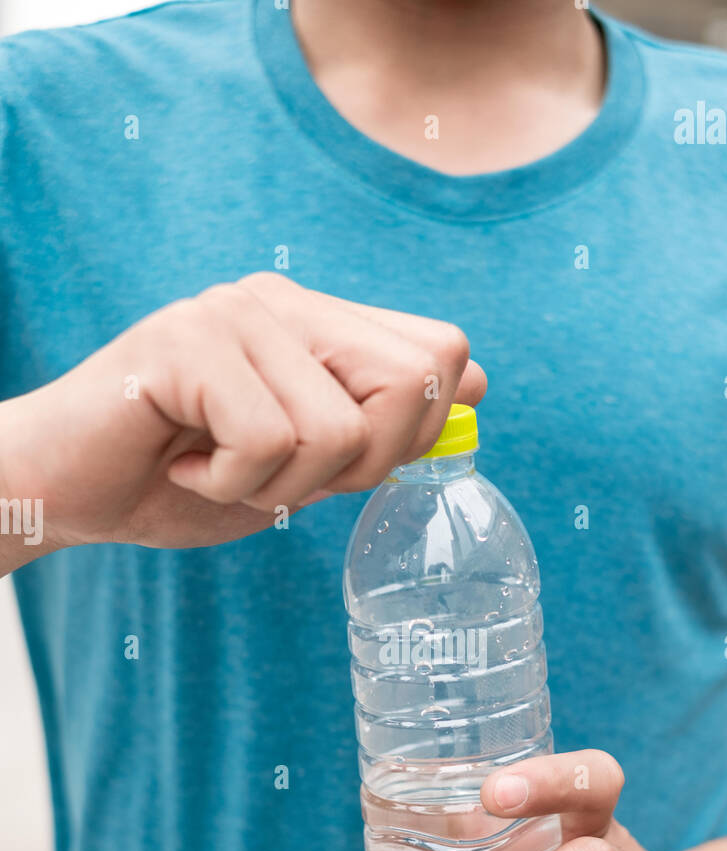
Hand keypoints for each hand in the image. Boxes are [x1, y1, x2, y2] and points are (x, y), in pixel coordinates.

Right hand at [0, 274, 484, 552]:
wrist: (70, 493)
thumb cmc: (180, 480)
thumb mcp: (303, 466)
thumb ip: (376, 427)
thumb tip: (477, 382)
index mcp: (317, 322)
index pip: (440, 352)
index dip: (413, 431)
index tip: (339, 465)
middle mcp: (282, 302)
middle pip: (413, 379)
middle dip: (361, 463)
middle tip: (282, 473)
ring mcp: (234, 313)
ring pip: (337, 428)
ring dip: (280, 485)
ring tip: (220, 467)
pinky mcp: (186, 341)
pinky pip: (268, 440)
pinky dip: (232, 484)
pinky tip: (186, 464)